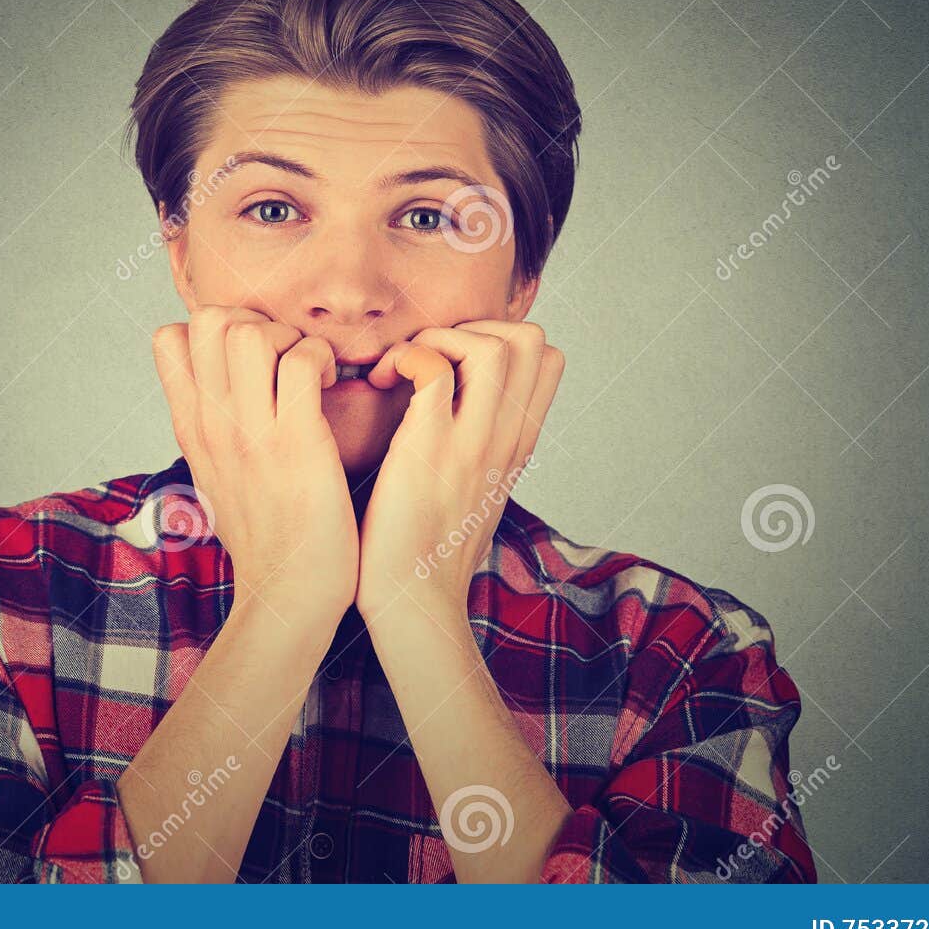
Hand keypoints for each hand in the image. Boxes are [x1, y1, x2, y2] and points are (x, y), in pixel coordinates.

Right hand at [152, 305, 358, 629]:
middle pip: (209, 320)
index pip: (169, 338)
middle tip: (286, 357)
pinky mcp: (296, 443)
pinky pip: (302, 362)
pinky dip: (323, 359)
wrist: (288, 598)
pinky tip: (333, 386)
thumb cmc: (268, 539)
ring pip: (251, 332)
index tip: (252, 357)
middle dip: (256, 320)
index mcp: (192, 429)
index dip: (215, 329)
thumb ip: (213, 432)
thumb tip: (216, 395)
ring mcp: (251, 433)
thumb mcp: (217, 479)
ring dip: (291, 337)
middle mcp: (212, 424)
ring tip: (311, 371)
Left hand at [354, 321, 563, 623]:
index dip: (499, 339)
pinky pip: (432, 369)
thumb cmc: (427, 550)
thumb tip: (461, 411)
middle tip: (427, 358)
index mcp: (515, 446)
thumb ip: (479, 448)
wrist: (412, 603)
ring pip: (492, 345)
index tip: (452, 364)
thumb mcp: (475, 491)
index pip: (548, 358)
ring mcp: (471, 443)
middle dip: (472, 326)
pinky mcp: (428, 449)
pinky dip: (405, 358)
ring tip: (403, 369)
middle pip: (530, 338)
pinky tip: (380, 385)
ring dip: (439, 338)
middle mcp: (504, 439)